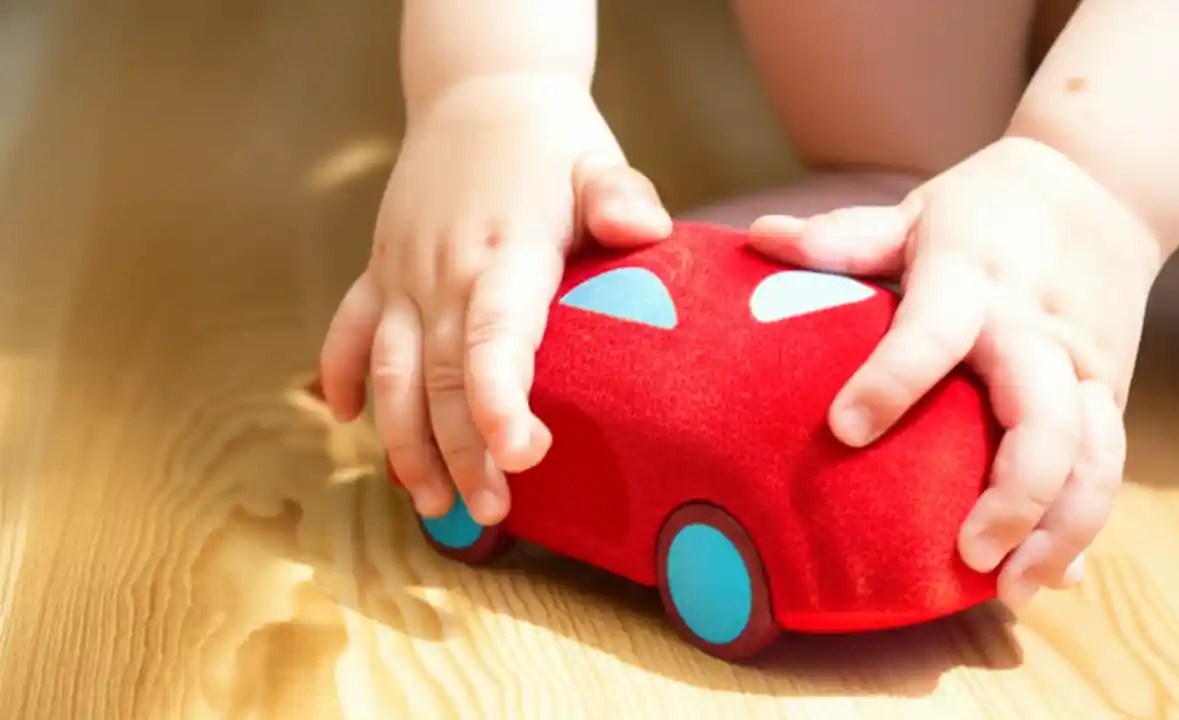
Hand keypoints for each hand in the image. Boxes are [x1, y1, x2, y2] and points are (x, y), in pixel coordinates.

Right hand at [319, 75, 670, 523]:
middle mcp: (444, 268)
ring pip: (393, 369)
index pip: (496, 336)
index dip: (499, 399)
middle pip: (443, 377)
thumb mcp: (597, 156)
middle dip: (463, 451)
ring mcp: (403, 270)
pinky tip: (348, 421)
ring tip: (431, 501)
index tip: (521, 454)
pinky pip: (350, 328)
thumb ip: (619, 194)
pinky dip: (342, 374)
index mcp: (505, 249)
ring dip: (405, 439)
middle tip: (492, 512)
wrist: (479, 89)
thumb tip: (642, 226)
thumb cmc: (552, 138)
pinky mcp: (381, 267)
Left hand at [749, 137, 1163, 605]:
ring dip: (1061, 530)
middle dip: (1014, 492)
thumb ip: (846, 237)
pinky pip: (1109, 463)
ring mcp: (1086, 364)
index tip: (844, 428)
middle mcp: (1036, 329)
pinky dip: (1084, 523)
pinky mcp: (1114, 389)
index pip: (934, 332)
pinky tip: (1052, 575)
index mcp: (973, 279)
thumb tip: (760, 237)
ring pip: (1094, 457)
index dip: (893, 379)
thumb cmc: (987, 208)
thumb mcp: (917, 211)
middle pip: (1045, 418)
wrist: (1101, 186)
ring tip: (1012, 590)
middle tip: (966, 552)